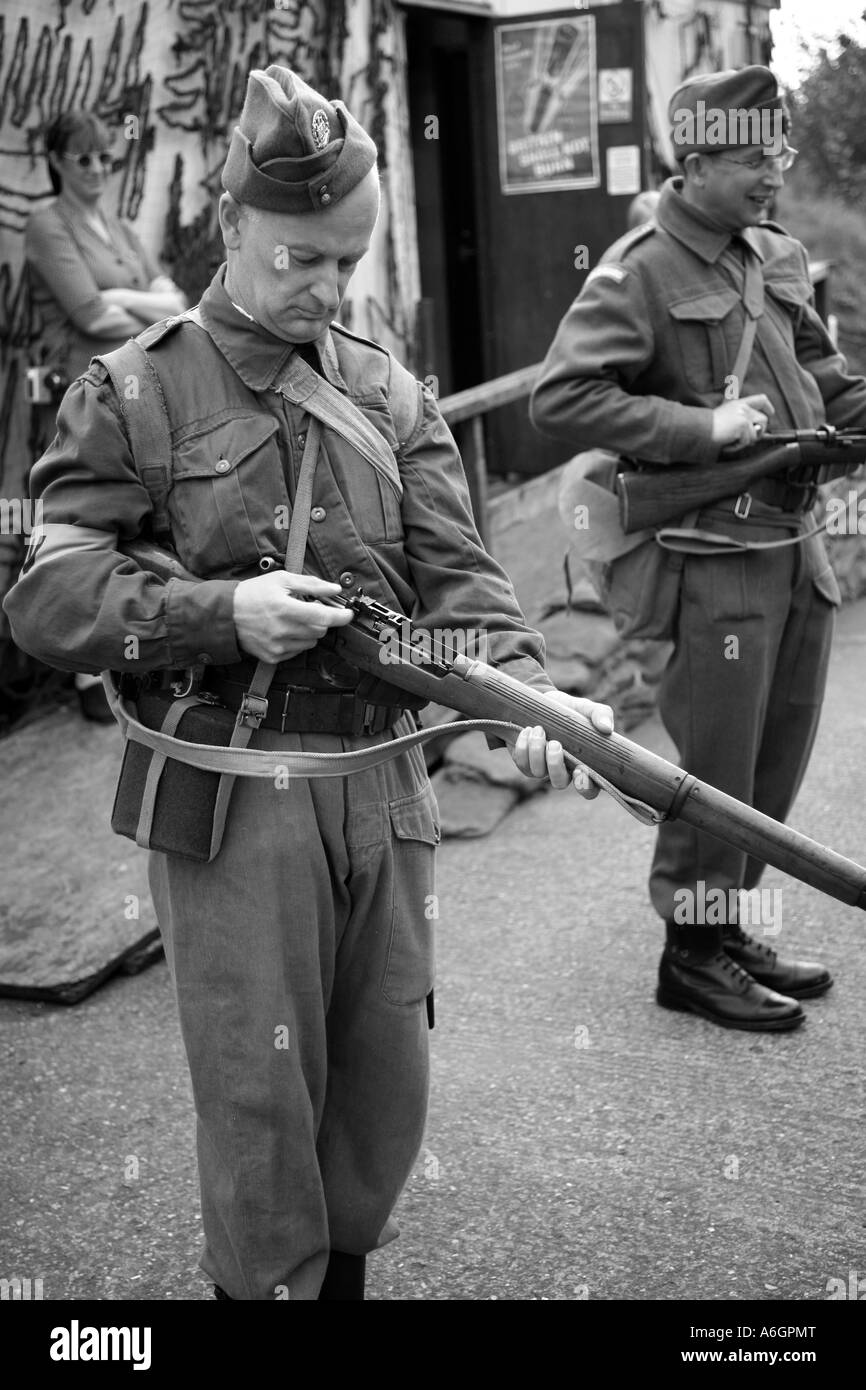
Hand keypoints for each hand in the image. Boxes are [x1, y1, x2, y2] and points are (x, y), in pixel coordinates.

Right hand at [233, 571, 353, 662]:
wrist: (227, 614)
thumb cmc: (254, 593)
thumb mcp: (282, 580)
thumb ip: (311, 585)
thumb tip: (335, 590)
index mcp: (285, 608)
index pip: (323, 617)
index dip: (340, 616)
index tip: (348, 614)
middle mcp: (282, 630)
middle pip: (320, 630)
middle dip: (320, 619)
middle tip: (309, 609)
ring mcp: (277, 646)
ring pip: (311, 642)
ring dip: (309, 631)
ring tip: (294, 619)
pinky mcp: (273, 656)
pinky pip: (297, 651)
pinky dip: (297, 641)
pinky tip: (285, 630)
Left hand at [509, 690, 614, 798]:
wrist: (542, 702)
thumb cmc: (570, 710)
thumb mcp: (587, 709)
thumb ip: (601, 715)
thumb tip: (606, 728)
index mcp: (584, 764)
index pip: (589, 789)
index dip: (585, 786)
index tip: (580, 768)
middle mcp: (563, 771)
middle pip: (559, 783)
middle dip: (555, 765)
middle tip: (555, 743)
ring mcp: (542, 768)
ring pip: (538, 773)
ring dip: (537, 752)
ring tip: (538, 729)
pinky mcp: (525, 762)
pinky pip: (522, 763)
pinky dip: (522, 747)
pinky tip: (526, 731)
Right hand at [711, 394, 775, 450]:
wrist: (701, 428)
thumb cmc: (709, 426)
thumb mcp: (725, 417)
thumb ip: (740, 419)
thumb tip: (756, 431)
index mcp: (739, 403)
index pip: (760, 399)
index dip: (768, 407)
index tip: (771, 413)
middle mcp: (743, 407)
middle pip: (763, 419)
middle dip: (759, 432)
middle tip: (747, 439)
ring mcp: (744, 415)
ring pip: (757, 432)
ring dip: (746, 441)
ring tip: (732, 440)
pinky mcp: (743, 425)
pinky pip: (747, 440)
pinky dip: (738, 445)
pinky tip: (728, 442)